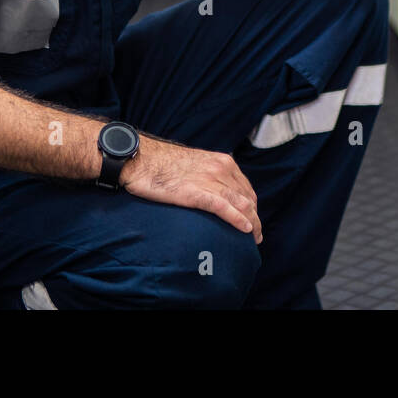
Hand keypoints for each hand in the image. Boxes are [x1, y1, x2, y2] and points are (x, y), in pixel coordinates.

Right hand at [120, 137, 261, 243]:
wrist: (141, 158)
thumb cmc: (163, 164)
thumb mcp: (195, 164)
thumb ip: (209, 175)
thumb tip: (215, 191)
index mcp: (223, 162)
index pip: (246, 189)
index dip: (253, 207)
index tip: (253, 220)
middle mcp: (221, 169)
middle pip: (247, 198)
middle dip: (255, 218)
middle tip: (256, 236)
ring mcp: (209, 180)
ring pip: (240, 204)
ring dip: (252, 223)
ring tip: (254, 239)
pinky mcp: (196, 192)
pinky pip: (223, 207)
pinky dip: (238, 219)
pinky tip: (245, 229)